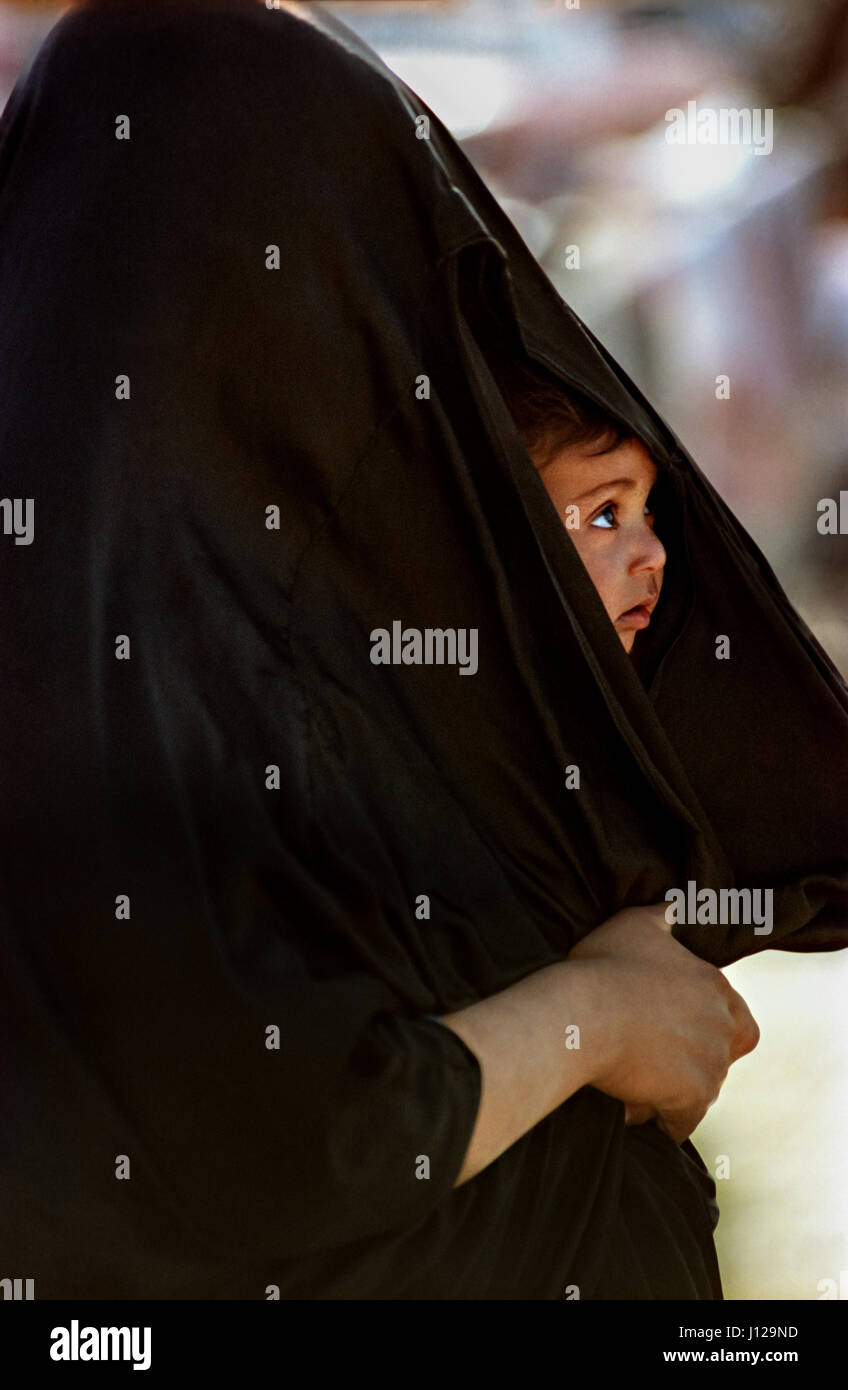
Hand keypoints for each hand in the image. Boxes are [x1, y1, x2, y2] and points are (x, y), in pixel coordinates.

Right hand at [567, 901, 759, 1144]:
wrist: (582, 1013)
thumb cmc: (603, 966)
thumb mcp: (634, 923)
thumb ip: (664, 914)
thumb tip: (679, 907)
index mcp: (713, 984)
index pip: (738, 1019)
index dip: (708, 1030)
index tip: (675, 1033)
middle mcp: (721, 1024)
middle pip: (722, 1057)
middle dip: (693, 1062)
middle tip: (655, 1061)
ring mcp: (710, 1063)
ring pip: (702, 1090)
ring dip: (674, 1091)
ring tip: (634, 1083)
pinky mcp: (692, 1097)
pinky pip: (683, 1122)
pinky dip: (662, 1121)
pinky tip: (634, 1111)